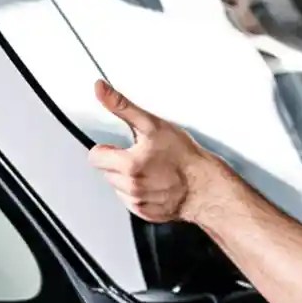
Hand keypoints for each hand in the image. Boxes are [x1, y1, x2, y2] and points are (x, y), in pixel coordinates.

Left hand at [87, 79, 228, 223]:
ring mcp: (137, 202)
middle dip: (119, 162)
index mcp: (128, 164)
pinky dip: (139, 192)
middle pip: (106, 171)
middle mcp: (129, 186)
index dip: (109, 148)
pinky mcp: (144, 212)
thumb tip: (101, 90)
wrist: (205, 185)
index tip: (124, 147)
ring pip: (117, 186)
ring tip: (151, 169)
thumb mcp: (153, 124)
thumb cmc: (184, 156)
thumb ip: (122, 107)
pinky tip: (156, 183)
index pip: (95, 156)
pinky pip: (131, 200)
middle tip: (142, 156)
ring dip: (128, 178)